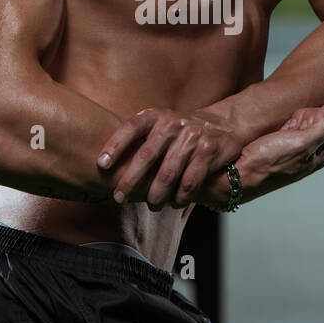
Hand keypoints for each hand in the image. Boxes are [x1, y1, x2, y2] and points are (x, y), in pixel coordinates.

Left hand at [96, 107, 244, 209]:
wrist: (222, 126)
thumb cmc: (180, 133)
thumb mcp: (159, 126)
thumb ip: (138, 138)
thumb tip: (104, 166)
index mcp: (156, 116)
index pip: (131, 127)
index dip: (115, 145)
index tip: (101, 165)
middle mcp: (173, 124)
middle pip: (146, 156)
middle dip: (130, 181)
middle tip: (119, 198)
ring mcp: (192, 137)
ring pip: (168, 174)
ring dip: (156, 195)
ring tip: (151, 206)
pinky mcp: (209, 151)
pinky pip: (190, 181)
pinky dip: (180, 197)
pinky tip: (175, 203)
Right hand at [190, 105, 323, 209]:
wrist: (236, 176)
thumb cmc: (267, 162)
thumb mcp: (300, 144)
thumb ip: (321, 127)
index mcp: (319, 156)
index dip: (319, 116)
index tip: (304, 118)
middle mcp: (308, 154)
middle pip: (316, 123)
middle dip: (304, 118)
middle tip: (287, 125)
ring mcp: (292, 151)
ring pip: (300, 124)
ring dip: (291, 120)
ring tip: (277, 130)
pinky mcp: (277, 148)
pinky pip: (286, 129)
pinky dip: (281, 125)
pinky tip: (272, 131)